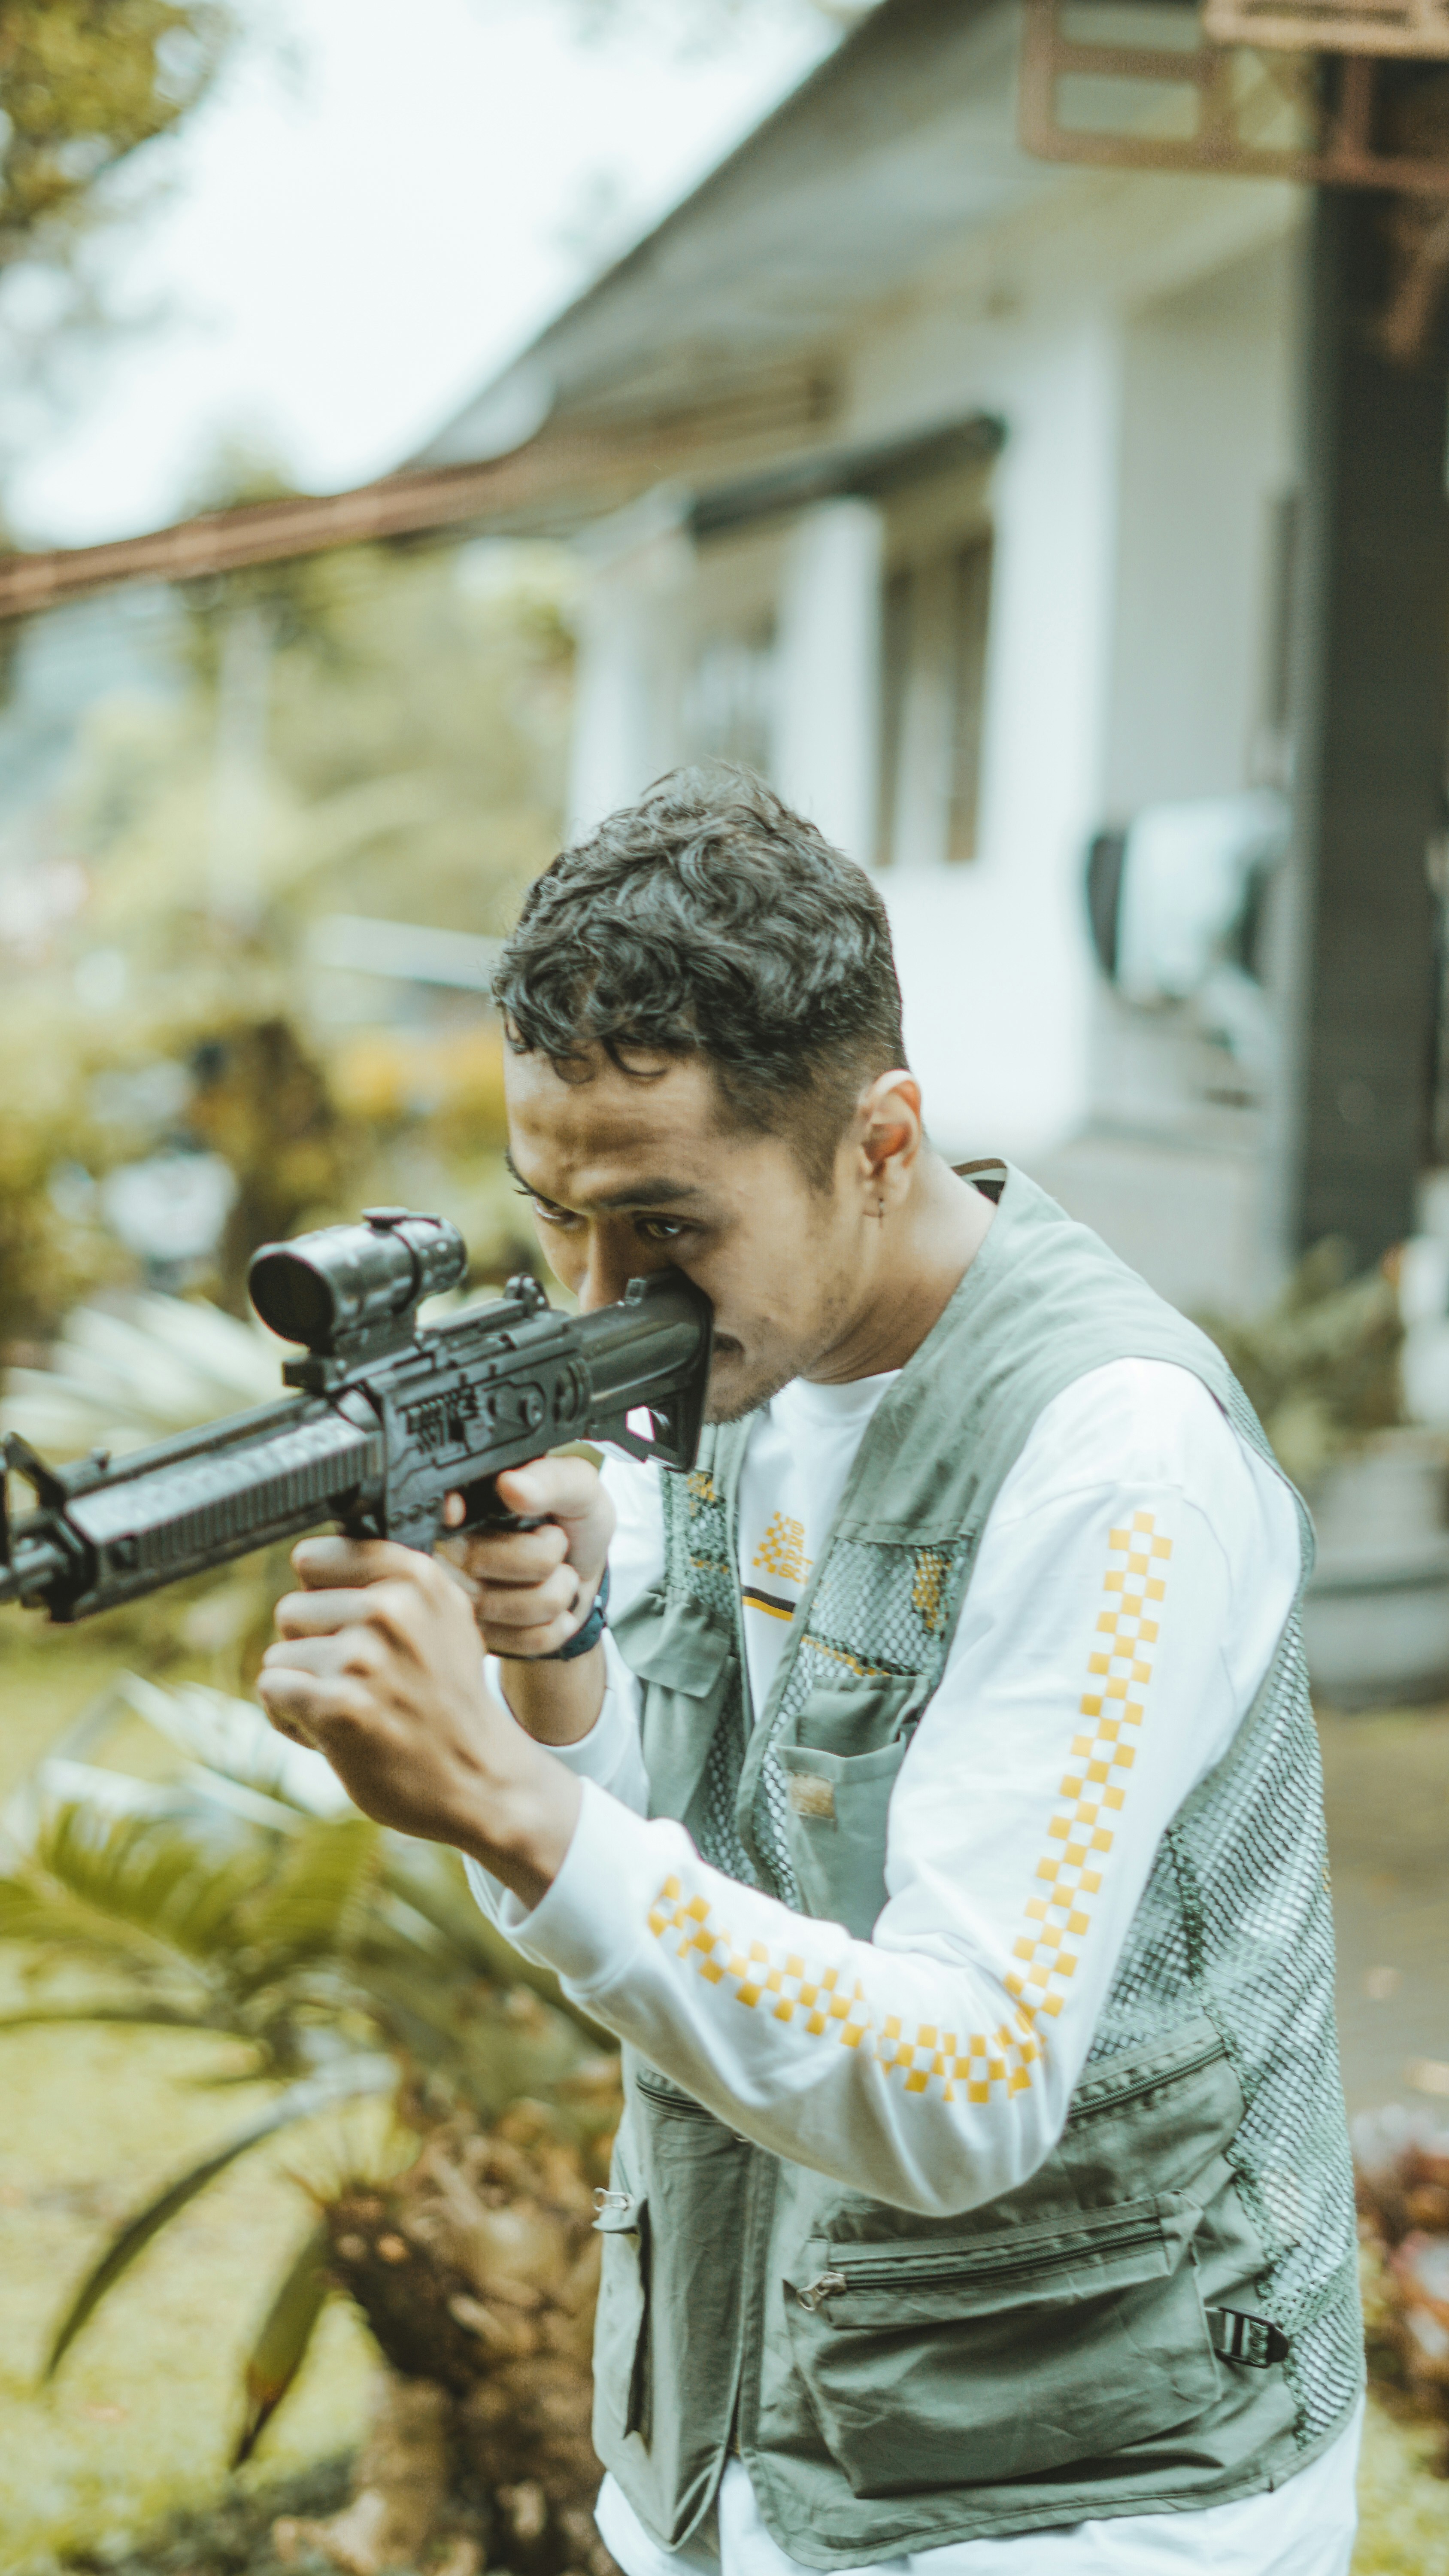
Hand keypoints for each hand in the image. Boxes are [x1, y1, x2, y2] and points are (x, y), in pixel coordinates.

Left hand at [256, 1535, 579, 1905]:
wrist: (483, 1782)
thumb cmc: (448, 1703)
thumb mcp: (442, 1620)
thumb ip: (389, 1582)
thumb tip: (314, 1555)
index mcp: (416, 1577)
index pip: (313, 1557)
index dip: (321, 1599)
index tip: (350, 1630)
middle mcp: (391, 1608)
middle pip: (291, 1611)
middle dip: (312, 1651)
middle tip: (362, 1685)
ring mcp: (364, 1656)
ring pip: (280, 1656)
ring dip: (304, 1691)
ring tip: (355, 1712)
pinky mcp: (338, 1705)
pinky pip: (271, 1691)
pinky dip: (291, 1720)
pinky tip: (337, 1735)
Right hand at [439, 1455, 613, 1662]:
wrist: (588, 1572)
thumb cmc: (574, 1523)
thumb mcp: (578, 1488)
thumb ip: (550, 1479)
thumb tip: (511, 1485)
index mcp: (467, 1502)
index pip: (430, 1509)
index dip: (447, 1512)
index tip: (458, 1511)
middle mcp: (450, 1549)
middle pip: (476, 1561)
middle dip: (543, 1559)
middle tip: (557, 1543)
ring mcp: (460, 1597)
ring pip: (502, 1606)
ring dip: (555, 1594)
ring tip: (559, 1574)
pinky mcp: (481, 1636)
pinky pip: (521, 1639)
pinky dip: (555, 1625)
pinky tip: (555, 1607)